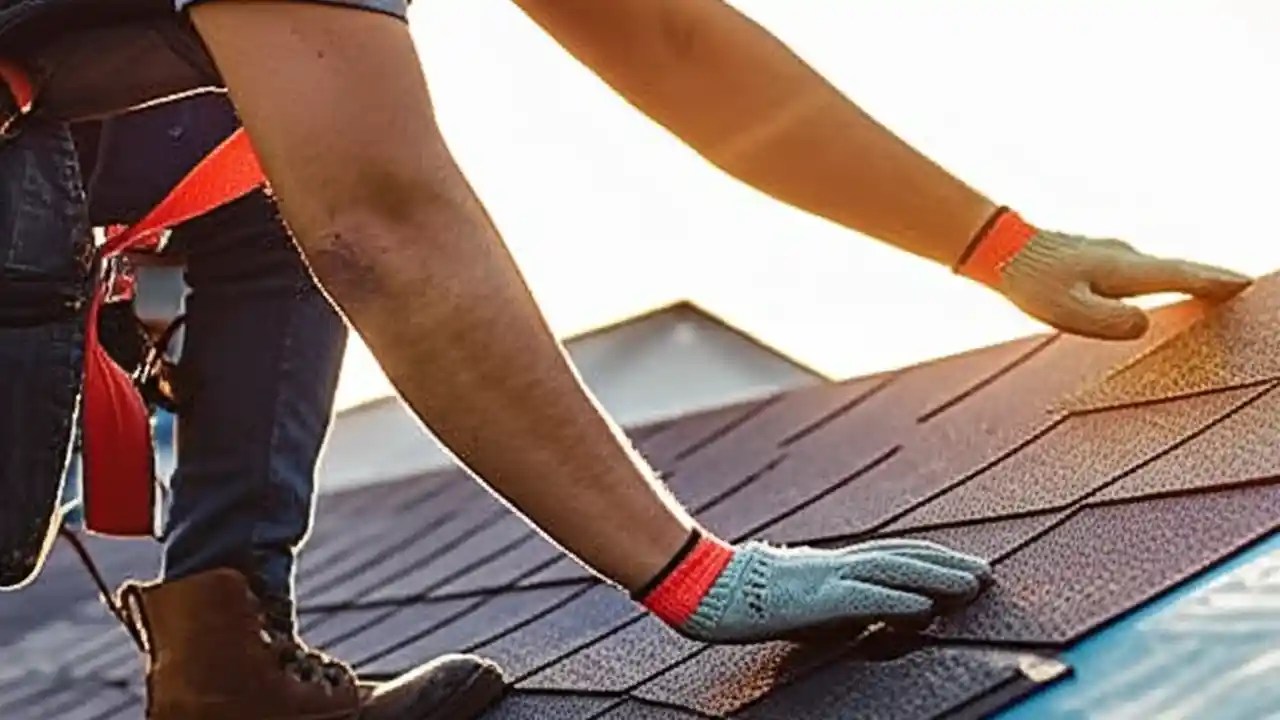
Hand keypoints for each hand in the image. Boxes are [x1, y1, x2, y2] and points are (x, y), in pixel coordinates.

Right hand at [638, 535, 991, 644]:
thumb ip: (840, 605)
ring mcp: (828, 578)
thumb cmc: (750, 598)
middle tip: (988, 573)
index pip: (896, 556)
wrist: (708, 587)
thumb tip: (870, 616)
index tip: (968, 567)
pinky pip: (863, 599)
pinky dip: (897, 602)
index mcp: (837, 565)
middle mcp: (839, 564)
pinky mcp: (815, 598)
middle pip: (905, 558)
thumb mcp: (804, 600)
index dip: (934, 560)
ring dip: (937, 578)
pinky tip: (925, 609)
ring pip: (894, 573)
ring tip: (973, 585)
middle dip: (948, 565)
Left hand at [959, 210, 1252, 340]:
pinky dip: (1164, 275)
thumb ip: (1107, 320)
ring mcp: (1111, 256)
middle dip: (1210, 278)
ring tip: (1217, 287)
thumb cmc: (1031, 282)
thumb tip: (1143, 323)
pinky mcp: (1098, 259)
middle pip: (1177, 269)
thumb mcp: (1066, 311)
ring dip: (1190, 276)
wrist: (999, 249)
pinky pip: (1142, 270)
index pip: (1179, 275)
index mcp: (1123, 270)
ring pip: (1160, 268)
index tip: (1243, 284)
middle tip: (1242, 285)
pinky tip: (1164, 283)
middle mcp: (1124, 258)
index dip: (1212, 282)